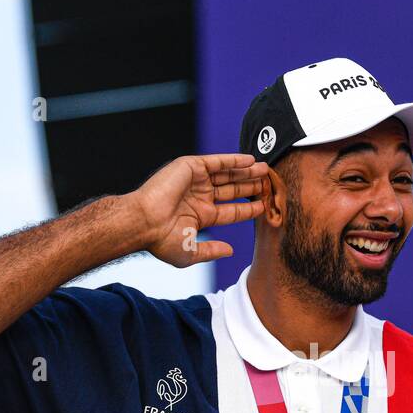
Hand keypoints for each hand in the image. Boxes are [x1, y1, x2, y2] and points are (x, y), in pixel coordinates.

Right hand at [129, 154, 269, 266]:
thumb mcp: (190, 252)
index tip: (264, 206)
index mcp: (199, 216)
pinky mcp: (190, 167)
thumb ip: (211, 251)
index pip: (230, 211)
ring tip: (265, 169)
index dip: (248, 209)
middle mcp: (198, 197)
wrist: (143, 223)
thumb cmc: (160, 241)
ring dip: (246, 172)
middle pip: (232, 190)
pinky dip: (233, 160)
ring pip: (227, 174)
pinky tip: (249, 161)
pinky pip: (217, 162)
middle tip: (268, 183)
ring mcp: (195, 182)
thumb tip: (230, 251)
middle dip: (250, 186)